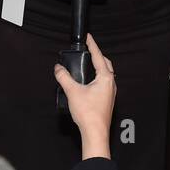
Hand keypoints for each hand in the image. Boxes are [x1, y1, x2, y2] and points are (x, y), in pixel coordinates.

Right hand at [53, 33, 116, 158]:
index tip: (88, 37)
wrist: (95, 132)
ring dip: (99, 66)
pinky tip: (90, 82)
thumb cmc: (88, 114)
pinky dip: (98, 77)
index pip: (98, 57)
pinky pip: (104, 83)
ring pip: (106, 74)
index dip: (92, 46)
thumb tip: (58, 69)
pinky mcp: (107, 100)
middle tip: (89, 49)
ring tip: (89, 63)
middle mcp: (111, 84)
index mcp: (106, 78)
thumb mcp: (72, 91)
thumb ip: (64, 77)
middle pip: (106, 64)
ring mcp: (111, 93)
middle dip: (97, 55)